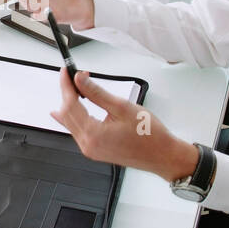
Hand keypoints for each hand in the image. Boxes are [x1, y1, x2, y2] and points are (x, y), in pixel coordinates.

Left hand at [51, 68, 198, 181]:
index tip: (66, 72)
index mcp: (93, 135)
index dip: (66, 86)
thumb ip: (97, 93)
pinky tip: (73, 109)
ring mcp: (91, 150)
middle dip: (67, 93)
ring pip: (70, 124)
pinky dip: (75, 117)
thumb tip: (80, 80)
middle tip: (72, 76)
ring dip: (70, 105)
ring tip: (74, 88)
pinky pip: (77, 132)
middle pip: (67, 114)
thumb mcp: (122, 107)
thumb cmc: (149, 135)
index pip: (70, 105)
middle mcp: (88, 145)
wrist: (162, 156)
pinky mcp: (95, 151)